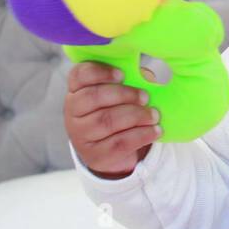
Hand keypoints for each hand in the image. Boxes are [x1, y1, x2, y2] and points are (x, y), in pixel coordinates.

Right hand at [64, 61, 161, 178]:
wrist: (110, 150)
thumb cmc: (115, 113)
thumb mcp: (116, 95)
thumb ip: (125, 82)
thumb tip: (146, 74)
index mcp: (76, 91)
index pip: (80, 75)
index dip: (100, 72)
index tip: (122, 74)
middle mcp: (72, 112)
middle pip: (94, 97)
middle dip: (124, 94)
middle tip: (145, 97)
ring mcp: (81, 135)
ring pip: (107, 121)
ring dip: (136, 115)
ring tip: (153, 115)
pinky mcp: (95, 155)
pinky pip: (119, 143)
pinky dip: (141, 135)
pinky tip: (155, 131)